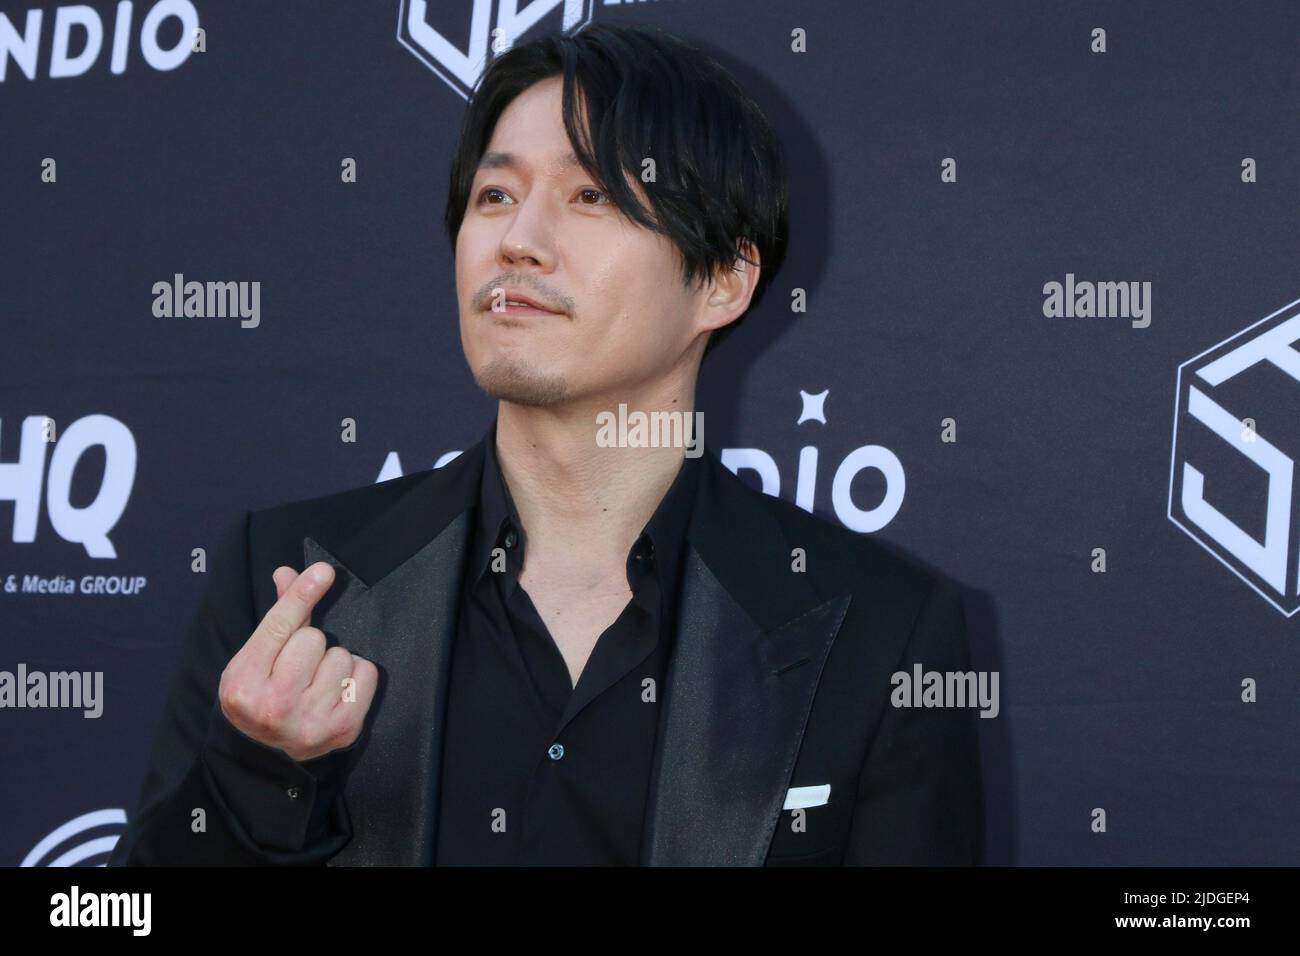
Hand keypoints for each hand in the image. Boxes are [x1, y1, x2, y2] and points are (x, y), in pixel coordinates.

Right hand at [216, 561, 377, 761]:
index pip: (279, 627)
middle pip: (314, 638)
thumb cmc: (258, 696)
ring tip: (316, 682)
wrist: (264, 757)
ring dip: (333, 662)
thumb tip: (289, 574)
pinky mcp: (343, 730)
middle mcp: (276, 706)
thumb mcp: (251, 659)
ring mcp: (311, 722)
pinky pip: (366, 674)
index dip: (302, 595)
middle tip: (298, 666)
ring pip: (342, 655)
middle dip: (310, 644)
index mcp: (244, 684)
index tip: (323, 572)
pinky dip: (356, 676)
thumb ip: (276, 616)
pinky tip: (336, 691)